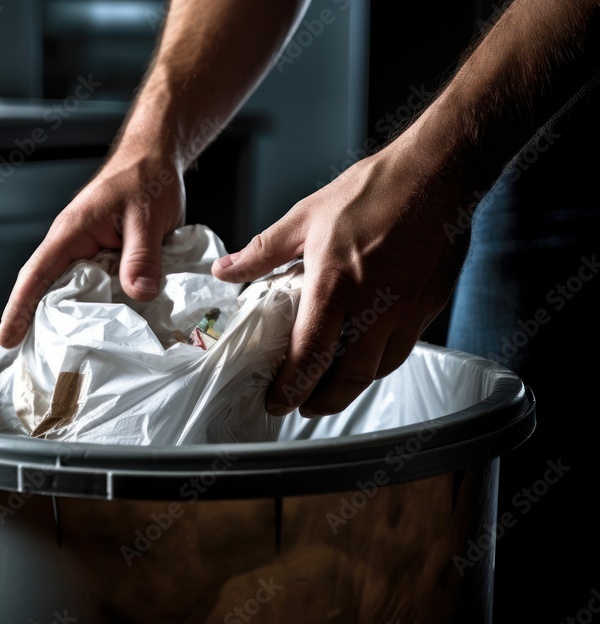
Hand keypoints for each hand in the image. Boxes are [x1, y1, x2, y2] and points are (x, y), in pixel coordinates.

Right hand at [0, 149, 185, 347]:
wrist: (156, 159)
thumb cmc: (146, 179)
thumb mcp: (147, 217)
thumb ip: (142, 255)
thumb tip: (139, 293)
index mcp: (71, 231)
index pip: (36, 274)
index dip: (18, 308)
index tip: (6, 339)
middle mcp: (72, 244)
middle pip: (46, 288)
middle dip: (36, 322)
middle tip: (36, 361)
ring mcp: (87, 252)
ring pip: (72, 291)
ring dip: (70, 319)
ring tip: (66, 356)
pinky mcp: (105, 258)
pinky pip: (95, 288)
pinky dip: (97, 308)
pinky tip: (105, 331)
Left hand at [213, 136, 473, 416]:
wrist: (438, 174)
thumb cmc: (374, 190)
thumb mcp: (305, 216)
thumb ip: (262, 252)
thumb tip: (226, 271)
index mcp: (336, 286)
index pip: (310, 355)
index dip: (291, 387)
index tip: (276, 402)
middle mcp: (375, 307)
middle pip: (348, 377)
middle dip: (322, 402)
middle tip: (302, 408)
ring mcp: (408, 310)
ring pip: (379, 368)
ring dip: (352, 387)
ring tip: (330, 390)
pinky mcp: (430, 305)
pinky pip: (403, 348)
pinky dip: (379, 362)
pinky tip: (365, 358)